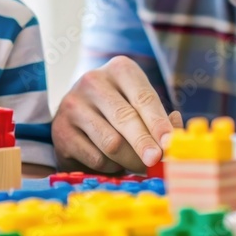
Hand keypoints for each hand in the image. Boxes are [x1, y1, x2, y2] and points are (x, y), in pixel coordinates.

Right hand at [52, 56, 182, 172]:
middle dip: (144, 144)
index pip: (144, 98)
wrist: (77, 114)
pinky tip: (111, 160)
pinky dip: (110, 166)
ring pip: (111, 142)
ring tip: (136, 163)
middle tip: (156, 161)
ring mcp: (73, 105)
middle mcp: (93, 81)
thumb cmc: (118, 109)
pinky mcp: (61, 131)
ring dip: (129, 159)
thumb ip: (159, 117)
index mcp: (120, 69)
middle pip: (126, 119)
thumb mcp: (140, 104)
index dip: (158, 123)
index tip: (169, 143)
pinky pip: (95, 157)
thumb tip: (175, 127)